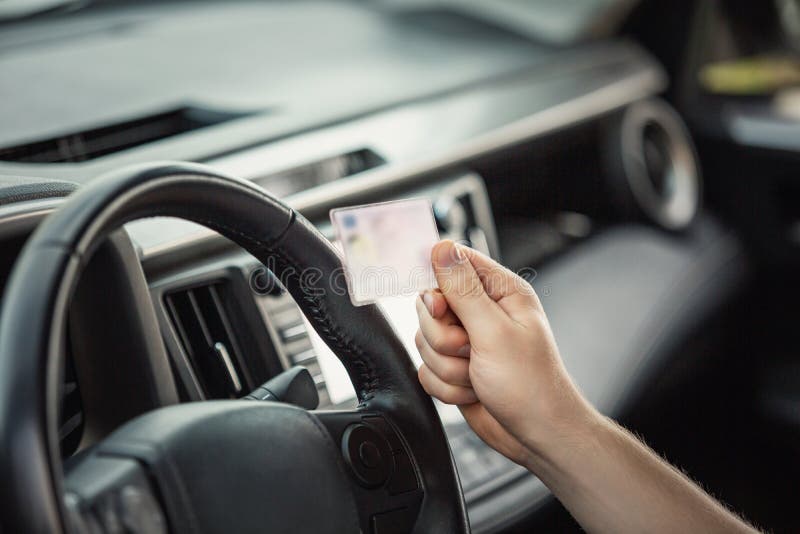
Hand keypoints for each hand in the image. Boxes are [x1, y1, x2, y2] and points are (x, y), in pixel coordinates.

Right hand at [415, 240, 596, 465]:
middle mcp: (482, 312)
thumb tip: (442, 247)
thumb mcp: (494, 332)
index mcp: (500, 292)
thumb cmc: (530, 385)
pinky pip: (426, 369)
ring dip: (447, 366)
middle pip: (430, 306)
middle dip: (444, 337)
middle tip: (470, 350)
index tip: (440, 309)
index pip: (453, 264)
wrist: (537, 435)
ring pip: (425, 340)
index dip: (437, 285)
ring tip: (477, 375)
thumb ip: (462, 290)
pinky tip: (472, 390)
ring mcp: (467, 341)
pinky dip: (445, 385)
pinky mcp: (455, 368)